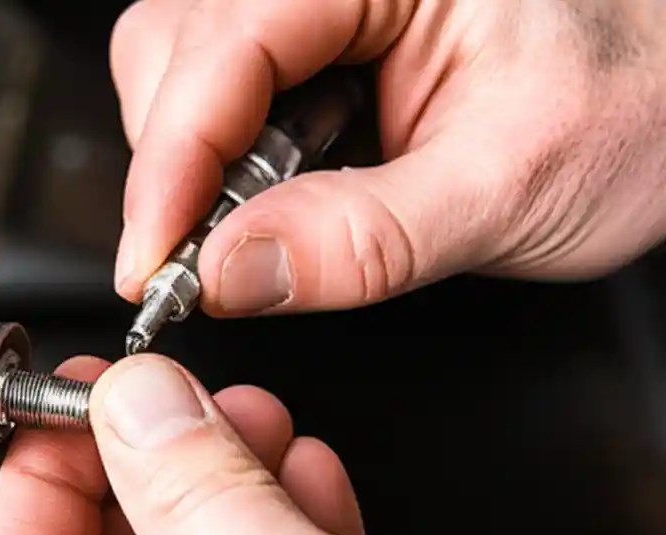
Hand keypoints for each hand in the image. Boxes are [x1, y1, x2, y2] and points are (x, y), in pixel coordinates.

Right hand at [110, 0, 665, 315]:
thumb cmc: (640, 97)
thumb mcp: (507, 186)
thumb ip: (362, 238)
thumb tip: (231, 272)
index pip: (223, 50)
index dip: (173, 166)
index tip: (154, 262)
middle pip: (172, 53)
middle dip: (178, 166)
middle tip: (216, 256)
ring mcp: (322, 9)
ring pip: (182, 74)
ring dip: (199, 167)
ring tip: (280, 219)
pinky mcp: (320, 47)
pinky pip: (228, 97)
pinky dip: (230, 165)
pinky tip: (292, 194)